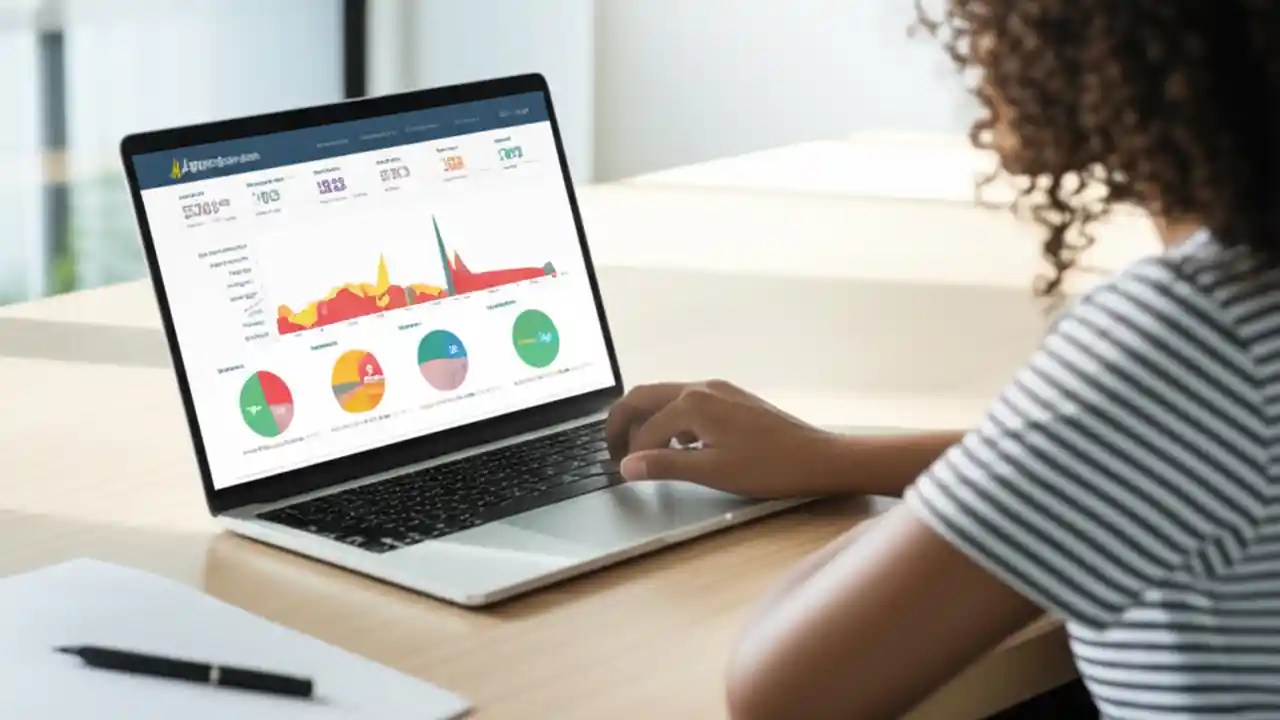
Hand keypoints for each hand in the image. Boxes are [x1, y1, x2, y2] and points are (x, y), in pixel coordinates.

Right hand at [605, 380, 838, 497]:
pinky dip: (670, 418)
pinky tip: (679, 444)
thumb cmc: (768, 468)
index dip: (630, 455)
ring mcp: (718, 389)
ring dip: (645, 419)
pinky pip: (686, 400)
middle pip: (643, 397)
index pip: (645, 429)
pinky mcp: (731, 397)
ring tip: (640, 449)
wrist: (818, 458)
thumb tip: (626, 465)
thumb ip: (665, 466)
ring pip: (665, 396)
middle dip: (622, 421)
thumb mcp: (712, 471)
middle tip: (609, 448)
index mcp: (692, 404)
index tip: (622, 476)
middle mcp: (701, 387)